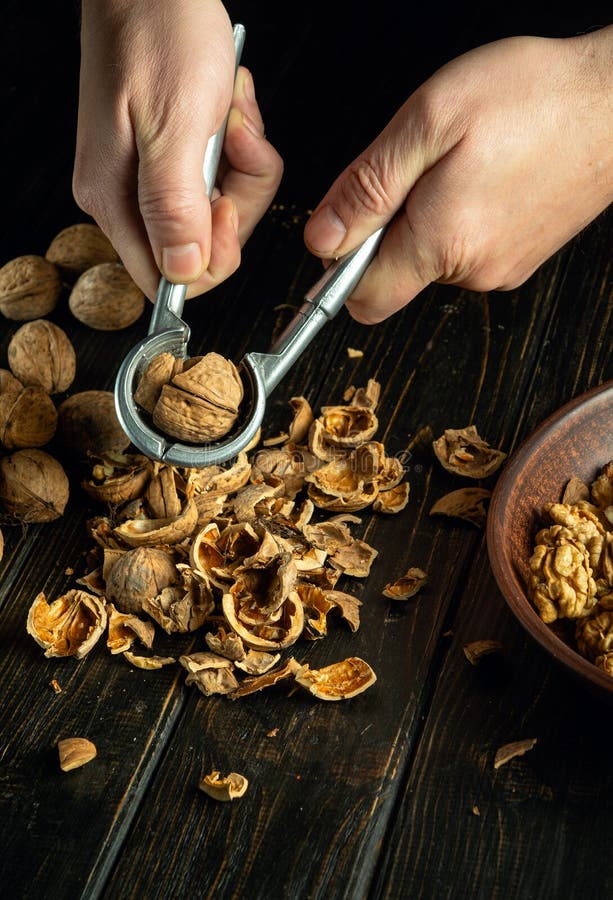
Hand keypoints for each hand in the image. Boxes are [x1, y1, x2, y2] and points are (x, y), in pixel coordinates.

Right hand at [73, 0, 282, 299]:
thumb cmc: (159, 32)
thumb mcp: (176, 125)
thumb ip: (174, 207)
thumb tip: (182, 272)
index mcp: (114, 199)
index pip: (165, 278)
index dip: (210, 258)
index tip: (227, 206)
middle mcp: (125, 196)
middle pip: (199, 246)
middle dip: (236, 200)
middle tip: (237, 146)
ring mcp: (147, 176)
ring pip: (216, 212)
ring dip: (243, 168)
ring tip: (233, 118)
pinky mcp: (169, 156)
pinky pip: (219, 178)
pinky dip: (239, 148)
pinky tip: (231, 110)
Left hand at [304, 27, 612, 322]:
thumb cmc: (534, 97)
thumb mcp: (429, 120)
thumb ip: (368, 187)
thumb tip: (323, 240)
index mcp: (441, 242)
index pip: (362, 297)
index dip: (341, 263)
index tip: (349, 222)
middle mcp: (472, 271)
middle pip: (395, 276)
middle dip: (388, 230)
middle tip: (420, 169)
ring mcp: (500, 270)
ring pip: (431, 262)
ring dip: (427, 220)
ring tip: (463, 165)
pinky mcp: (520, 260)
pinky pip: (465, 253)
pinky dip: (459, 220)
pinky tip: (485, 178)